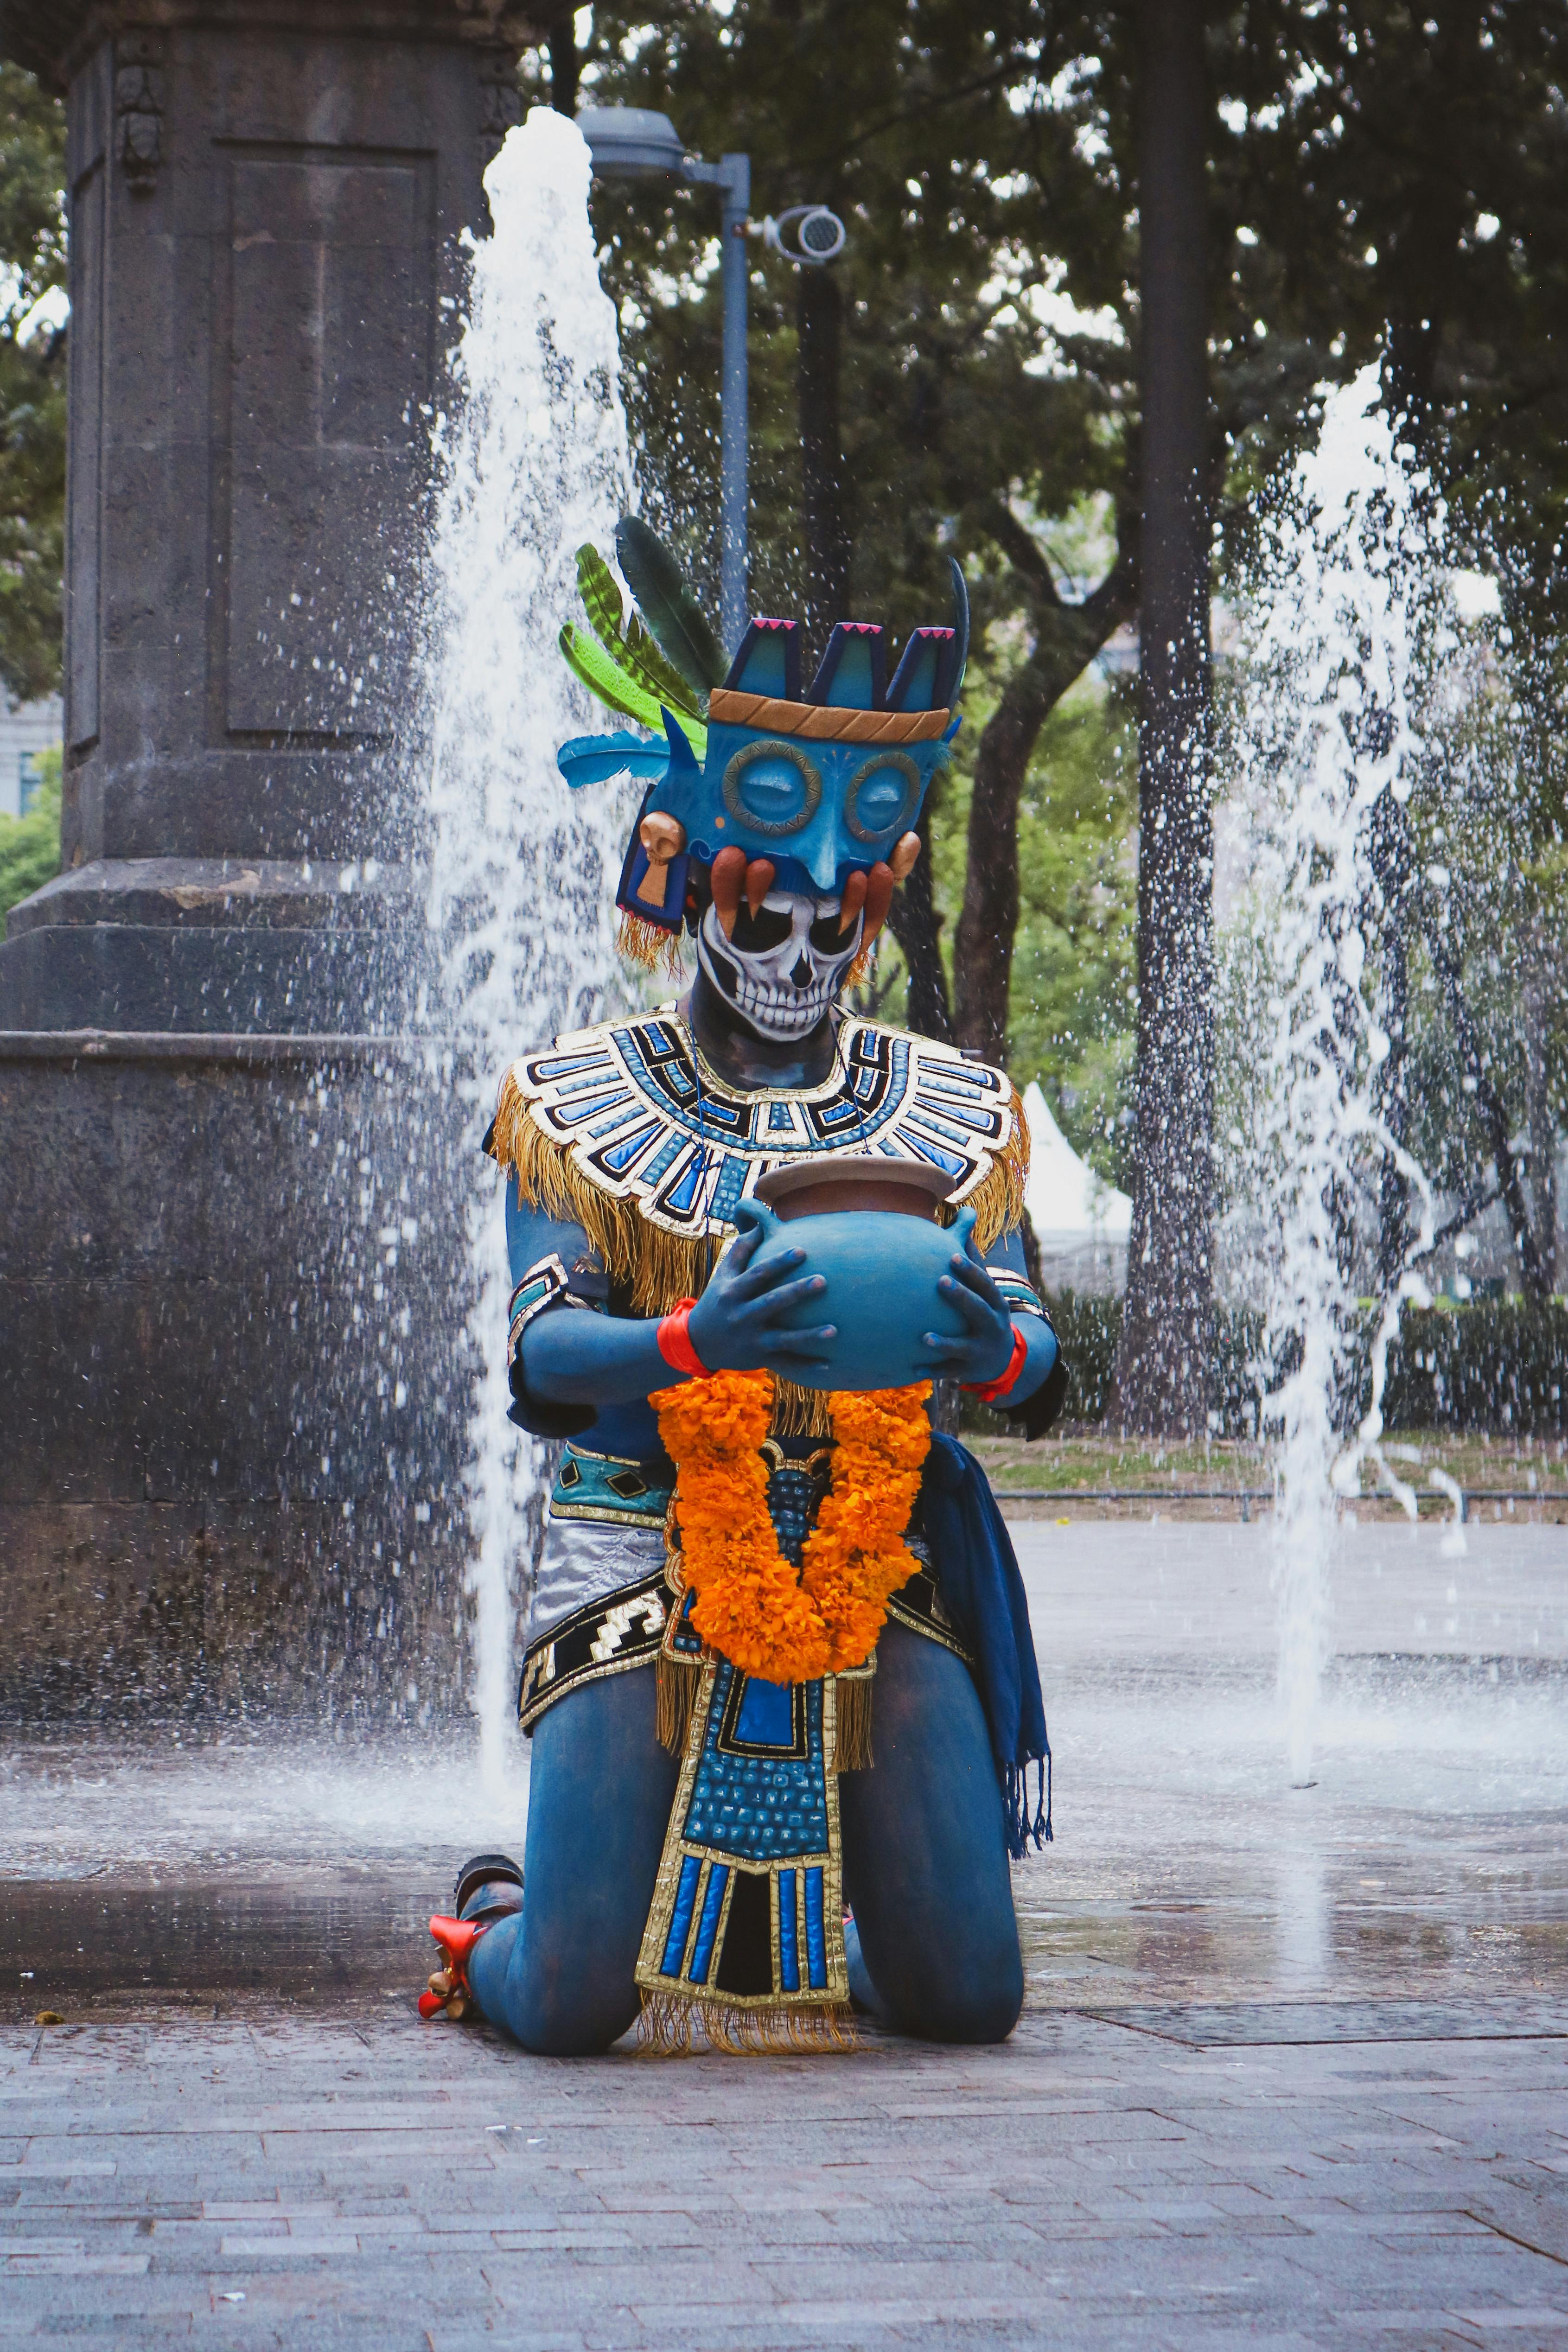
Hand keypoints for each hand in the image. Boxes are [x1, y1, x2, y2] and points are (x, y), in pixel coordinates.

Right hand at [686, 1208, 837, 1374]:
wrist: (697, 1343)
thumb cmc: (717, 1302)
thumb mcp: (722, 1276)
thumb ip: (740, 1251)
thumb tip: (758, 1225)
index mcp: (733, 1293)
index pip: (758, 1275)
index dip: (778, 1262)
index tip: (802, 1251)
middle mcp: (742, 1316)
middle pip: (771, 1303)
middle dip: (796, 1293)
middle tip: (823, 1281)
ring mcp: (752, 1340)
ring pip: (783, 1339)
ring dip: (809, 1336)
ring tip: (834, 1330)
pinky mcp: (760, 1358)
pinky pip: (786, 1364)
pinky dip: (806, 1367)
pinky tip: (829, 1365)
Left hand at [914, 1236, 1014, 1384]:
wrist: (1003, 1359)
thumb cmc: (985, 1311)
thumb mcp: (985, 1288)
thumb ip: (973, 1254)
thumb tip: (966, 1211)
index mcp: (995, 1302)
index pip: (985, 1283)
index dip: (971, 1270)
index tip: (952, 1255)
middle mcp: (992, 1325)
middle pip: (979, 1310)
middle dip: (962, 1296)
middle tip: (940, 1282)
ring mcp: (981, 1349)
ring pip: (964, 1346)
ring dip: (945, 1342)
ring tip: (924, 1337)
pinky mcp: (969, 1369)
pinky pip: (950, 1371)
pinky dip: (933, 1371)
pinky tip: (913, 1369)